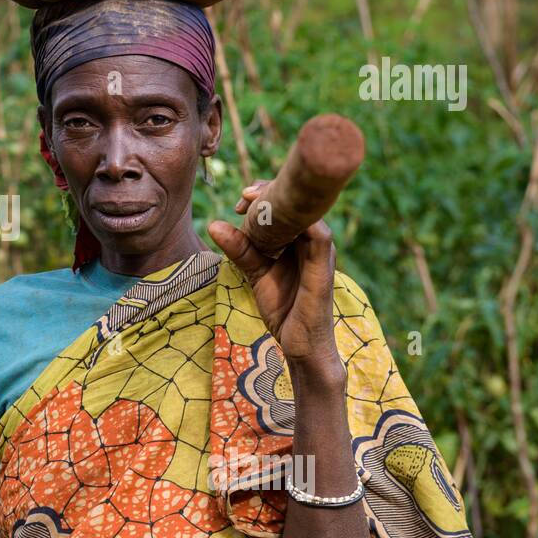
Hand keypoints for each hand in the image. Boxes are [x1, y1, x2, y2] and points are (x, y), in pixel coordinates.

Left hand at [207, 180, 340, 367]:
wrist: (301, 345)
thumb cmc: (284, 308)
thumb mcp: (256, 273)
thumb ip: (240, 249)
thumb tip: (213, 224)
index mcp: (299, 240)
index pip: (287, 206)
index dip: (265, 194)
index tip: (241, 197)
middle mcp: (313, 242)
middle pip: (298, 204)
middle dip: (272, 192)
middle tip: (245, 193)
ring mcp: (321, 253)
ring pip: (309, 214)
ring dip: (284, 202)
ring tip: (254, 199)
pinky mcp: (324, 269)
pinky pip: (320, 238)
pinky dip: (304, 222)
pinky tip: (281, 214)